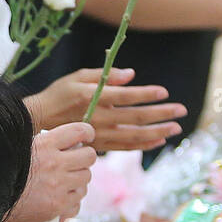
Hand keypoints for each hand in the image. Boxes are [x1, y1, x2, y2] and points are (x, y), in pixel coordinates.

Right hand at [3, 122, 96, 221]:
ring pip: (86, 179)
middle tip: (76, 162)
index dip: (87, 133)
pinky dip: (72, 200)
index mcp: (45, 144)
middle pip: (89, 156)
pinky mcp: (58, 205)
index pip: (79, 131)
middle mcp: (55, 163)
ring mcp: (59, 185)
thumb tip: (62, 141)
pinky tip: (62, 198)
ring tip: (66, 182)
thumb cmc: (1, 169)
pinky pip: (77, 201)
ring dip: (79, 180)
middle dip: (84, 158)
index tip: (87, 138)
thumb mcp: (19, 147)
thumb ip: (41, 143)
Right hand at [31, 69, 185, 152]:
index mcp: (93, 97)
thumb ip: (105, 74)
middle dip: (161, 114)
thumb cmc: (60, 93)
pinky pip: (125, 147)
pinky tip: (158, 140)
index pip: (126, 97)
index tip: (164, 92)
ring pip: (134, 136)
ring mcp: (99, 134)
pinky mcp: (99, 144)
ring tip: (176, 128)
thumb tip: (131, 75)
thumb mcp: (79, 76)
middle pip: (136, 118)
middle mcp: (98, 118)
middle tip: (182, 110)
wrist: (40, 118)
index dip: (147, 94)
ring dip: (157, 132)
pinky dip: (143, 145)